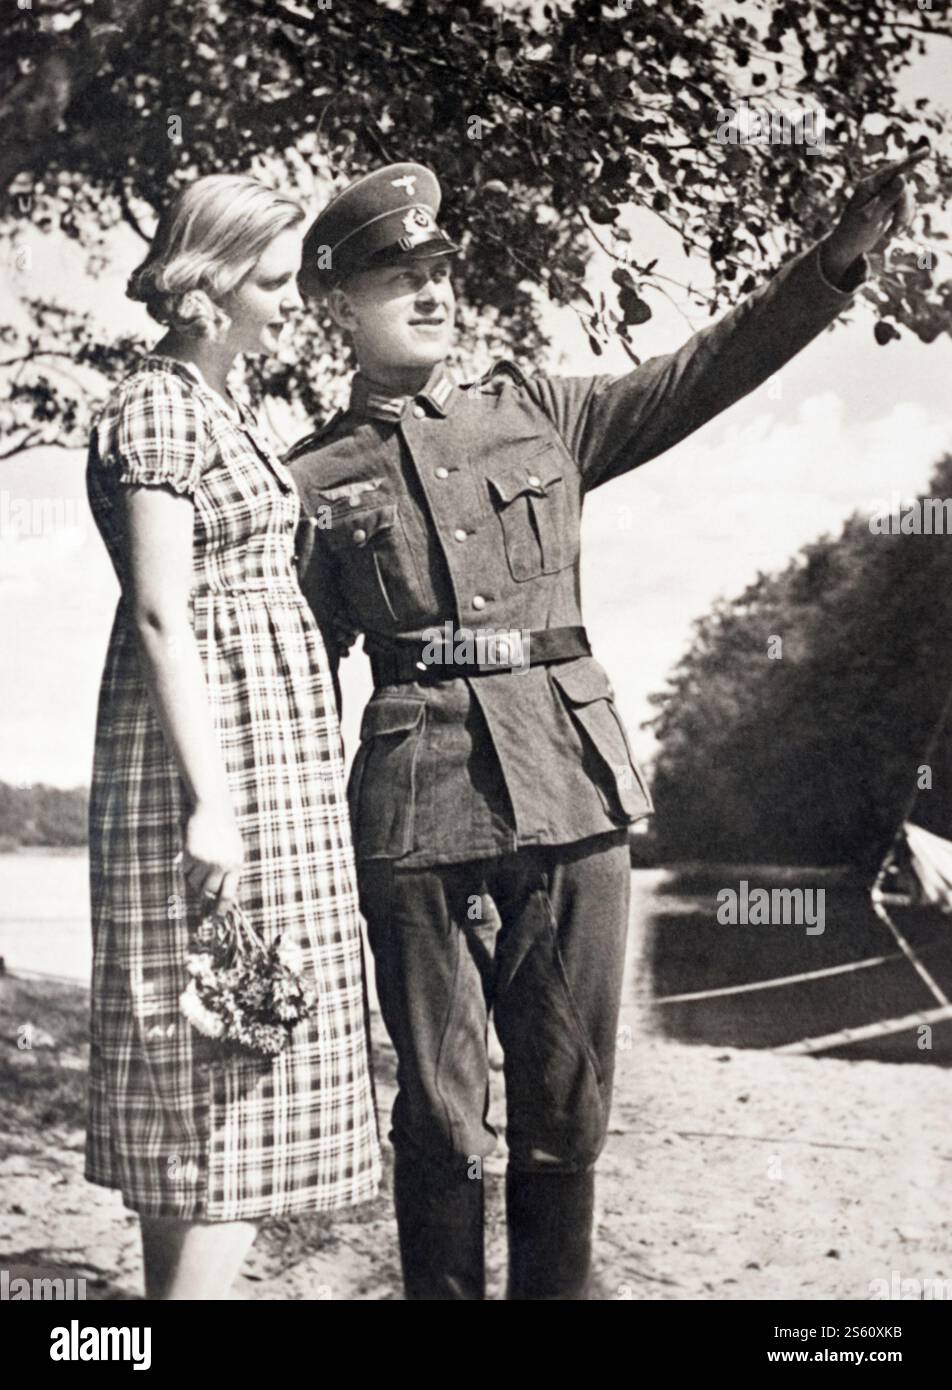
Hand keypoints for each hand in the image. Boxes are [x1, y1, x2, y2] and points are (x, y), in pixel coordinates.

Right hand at [181, 803, 244, 917]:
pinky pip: (184, 870)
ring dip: (193, 877)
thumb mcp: (234, 852)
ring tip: (199, 860)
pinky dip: (185, 865)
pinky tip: (191, 852)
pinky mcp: (191, 854)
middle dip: (202, 891)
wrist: (214, 811)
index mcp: (235, 866)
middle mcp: (221, 865)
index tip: (215, 920)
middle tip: (201, 881)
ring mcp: (206, 860)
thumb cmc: (225, 832)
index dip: (220, 910)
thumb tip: (217, 896)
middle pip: (208, 892)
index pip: (228, 895)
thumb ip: (229, 872)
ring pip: (194, 882)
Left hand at [821, 144, 927, 282]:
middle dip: (904, 209)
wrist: (848, 246)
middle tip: (896, 229)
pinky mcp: (890, 203)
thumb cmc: (853, 232)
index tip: (927, 150)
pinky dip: (903, 221)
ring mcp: (885, 194)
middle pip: (903, 189)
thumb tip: (902, 177)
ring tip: (892, 234)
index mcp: (869, 185)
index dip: (911, 160)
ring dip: (904, 217)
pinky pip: (906, 207)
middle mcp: (878, 186)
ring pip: (907, 199)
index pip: (893, 170)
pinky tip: (893, 233)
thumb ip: (887, 197)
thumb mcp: (870, 216)